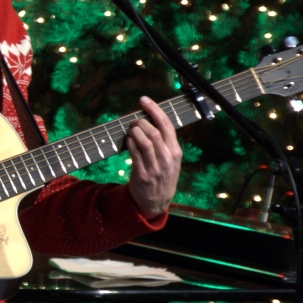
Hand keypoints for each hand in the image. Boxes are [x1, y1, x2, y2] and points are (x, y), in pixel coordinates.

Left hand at [126, 96, 182, 217]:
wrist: (156, 202)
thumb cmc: (162, 176)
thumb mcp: (170, 160)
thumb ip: (164, 143)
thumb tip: (150, 120)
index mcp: (175, 152)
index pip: (167, 125)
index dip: (154, 110)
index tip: (144, 100)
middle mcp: (167, 158)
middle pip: (155, 131)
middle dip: (142, 121)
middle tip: (135, 121)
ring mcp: (155, 167)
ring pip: (144, 141)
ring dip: (134, 131)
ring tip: (131, 129)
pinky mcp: (142, 174)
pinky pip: (134, 154)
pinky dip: (129, 143)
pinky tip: (127, 139)